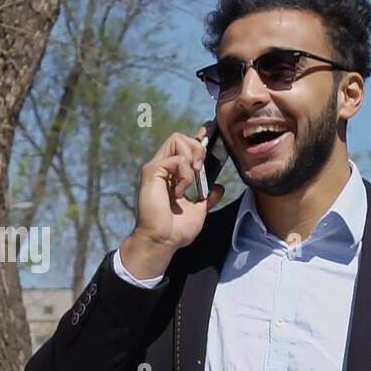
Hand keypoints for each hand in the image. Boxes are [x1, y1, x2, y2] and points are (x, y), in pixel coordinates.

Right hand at [120, 121, 225, 278]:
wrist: (163, 241)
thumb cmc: (175, 230)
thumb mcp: (199, 211)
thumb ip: (207, 197)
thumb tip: (218, 188)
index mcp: (172, 175)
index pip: (184, 146)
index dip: (198, 136)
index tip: (210, 129)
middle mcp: (163, 168)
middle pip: (181, 137)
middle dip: (198, 148)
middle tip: (200, 170)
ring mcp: (156, 168)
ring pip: (177, 140)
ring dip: (191, 158)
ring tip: (190, 180)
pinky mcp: (152, 172)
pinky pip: (176, 160)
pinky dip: (185, 175)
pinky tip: (179, 192)